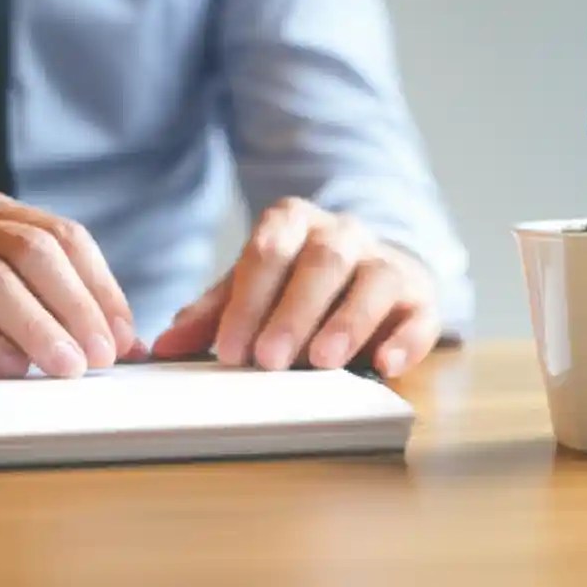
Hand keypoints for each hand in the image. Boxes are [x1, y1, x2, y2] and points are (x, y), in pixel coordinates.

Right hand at [0, 192, 139, 381]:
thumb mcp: (6, 295)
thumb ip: (61, 309)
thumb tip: (131, 347)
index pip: (65, 237)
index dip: (101, 286)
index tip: (124, 335)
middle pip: (34, 252)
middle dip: (77, 306)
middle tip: (103, 355)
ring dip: (40, 327)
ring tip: (68, 367)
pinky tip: (16, 369)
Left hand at [152, 197, 439, 377]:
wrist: (370, 272)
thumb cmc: (299, 285)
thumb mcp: (253, 289)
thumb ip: (215, 313)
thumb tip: (166, 345)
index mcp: (294, 222)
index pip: (268, 251)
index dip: (248, 301)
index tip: (229, 350)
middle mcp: (344, 233)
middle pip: (321, 262)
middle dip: (293, 312)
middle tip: (268, 360)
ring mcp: (386, 261)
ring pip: (373, 281)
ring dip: (348, 321)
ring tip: (325, 361)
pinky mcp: (421, 297)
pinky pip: (419, 314)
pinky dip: (405, 340)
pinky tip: (386, 364)